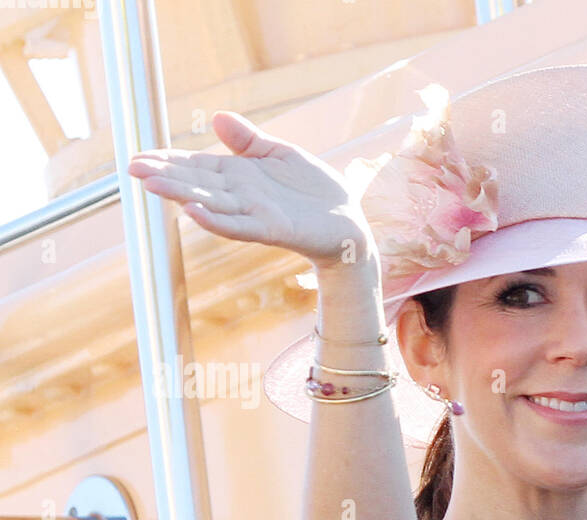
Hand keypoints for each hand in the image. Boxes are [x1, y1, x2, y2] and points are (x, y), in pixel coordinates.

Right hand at [127, 111, 373, 270]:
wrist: (348, 221)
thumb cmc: (313, 190)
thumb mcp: (279, 154)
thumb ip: (248, 140)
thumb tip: (217, 117)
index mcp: (240, 176)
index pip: (197, 166)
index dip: (168, 161)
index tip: (138, 157)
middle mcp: (242, 196)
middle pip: (197, 184)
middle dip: (165, 177)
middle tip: (132, 170)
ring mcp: (256, 214)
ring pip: (213, 204)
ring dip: (182, 195)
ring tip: (153, 187)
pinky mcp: (275, 229)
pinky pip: (241, 226)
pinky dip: (217, 220)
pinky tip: (194, 212)